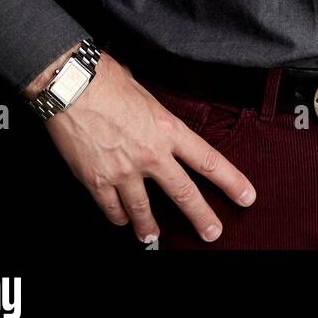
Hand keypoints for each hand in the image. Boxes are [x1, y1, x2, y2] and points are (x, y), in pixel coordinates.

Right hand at [43, 52, 256, 243]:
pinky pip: (113, 210)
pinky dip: (117, 217)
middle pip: (184, 194)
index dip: (231, 181)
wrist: (72, 86)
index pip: (208, 160)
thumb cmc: (106, 79)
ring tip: (152, 237)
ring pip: (144, 212)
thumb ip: (154, 116)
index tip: (246, 196)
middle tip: (212, 232)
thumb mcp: (144, 94)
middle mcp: (150, 154)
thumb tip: (152, 121)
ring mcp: (124, 172)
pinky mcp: (98, 182)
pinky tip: (121, 219)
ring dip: (149, 228)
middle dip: (201, 217)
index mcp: (167, 129)